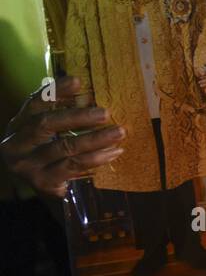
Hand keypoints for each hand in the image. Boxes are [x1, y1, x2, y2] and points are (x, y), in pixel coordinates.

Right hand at [1, 76, 126, 198]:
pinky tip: (113, 152)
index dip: (55, 91)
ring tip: (118, 132)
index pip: (34, 103)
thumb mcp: (49, 135)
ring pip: (63, 147)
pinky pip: (73, 166)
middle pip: (45, 124)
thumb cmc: (52, 157)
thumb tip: (90, 92)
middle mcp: (16, 145)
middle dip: (78, 116)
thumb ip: (62, 115)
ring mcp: (27, 166)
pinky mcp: (43, 183)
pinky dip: (96, 158)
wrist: (49, 194)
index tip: (78, 81)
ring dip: (95, 138)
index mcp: (18, 127)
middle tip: (106, 113)